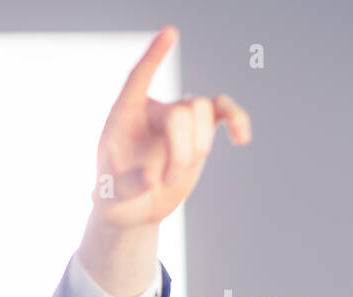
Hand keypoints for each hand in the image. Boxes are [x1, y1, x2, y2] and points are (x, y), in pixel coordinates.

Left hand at [91, 25, 250, 228]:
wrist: (136, 207)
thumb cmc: (116, 198)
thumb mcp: (111, 198)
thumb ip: (126, 186)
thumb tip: (151, 178)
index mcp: (123, 116)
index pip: (138, 78)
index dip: (155, 57)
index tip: (170, 33)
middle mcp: (152, 110)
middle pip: (182, 111)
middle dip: (179, 151)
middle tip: (162, 181)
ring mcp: (179, 118)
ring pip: (203, 114)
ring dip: (195, 152)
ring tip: (172, 179)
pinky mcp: (200, 130)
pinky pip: (225, 111)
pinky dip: (237, 120)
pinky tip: (241, 140)